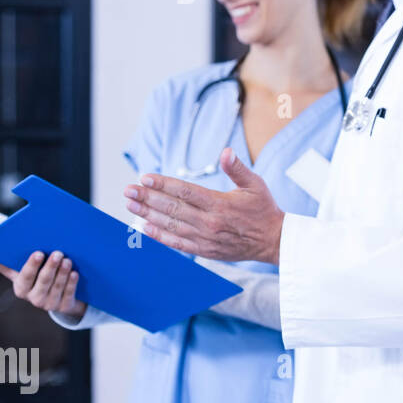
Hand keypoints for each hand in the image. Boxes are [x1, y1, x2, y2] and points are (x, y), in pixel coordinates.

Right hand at [0, 249, 86, 317]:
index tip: (38, 252)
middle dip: (50, 267)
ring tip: (67, 260)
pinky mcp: (64, 307)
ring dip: (62, 273)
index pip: (25, 277)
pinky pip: (68, 295)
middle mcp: (34, 299)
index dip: (31, 266)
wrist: (56, 298)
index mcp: (21, 288)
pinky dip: (71, 284)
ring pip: (57, 288)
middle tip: (58, 253)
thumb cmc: (34, 279)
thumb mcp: (17, 272)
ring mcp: (50, 304)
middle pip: (43, 282)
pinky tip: (74, 273)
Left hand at [124, 148, 284, 263]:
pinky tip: (144, 227)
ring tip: (131, 204)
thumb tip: (226, 151)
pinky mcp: (204, 250)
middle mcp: (209, 222)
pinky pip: (177, 243)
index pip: (185, 192)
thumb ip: (238, 168)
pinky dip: (159, 236)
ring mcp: (205, 238)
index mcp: (220, 204)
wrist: (273, 241)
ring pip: (170, 225)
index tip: (145, 177)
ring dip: (148, 214)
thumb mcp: (256, 185)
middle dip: (147, 197)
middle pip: (172, 208)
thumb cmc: (264, 209)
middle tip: (128, 189)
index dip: (163, 184)